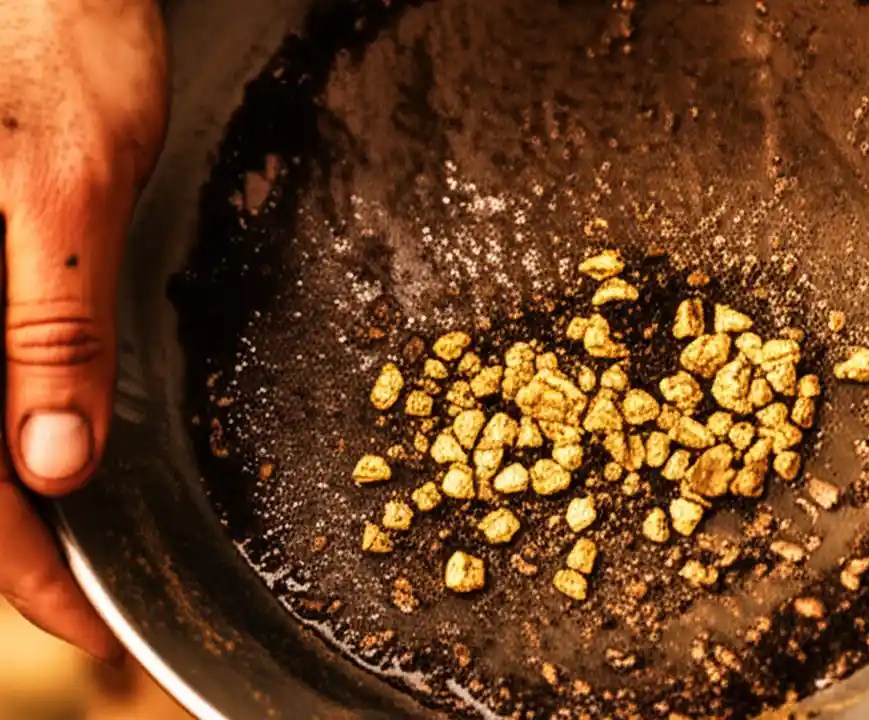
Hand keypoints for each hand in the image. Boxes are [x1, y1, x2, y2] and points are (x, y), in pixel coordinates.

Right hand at [0, 0, 166, 659]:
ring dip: (6, 501)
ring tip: (71, 550)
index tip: (93, 624)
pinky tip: (42, 453)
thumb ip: (49, 323)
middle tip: (90, 602)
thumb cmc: (50, 38)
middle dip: (15, 549)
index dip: (26, 573)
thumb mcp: (67, 187)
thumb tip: (52, 461)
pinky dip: (4, 432)